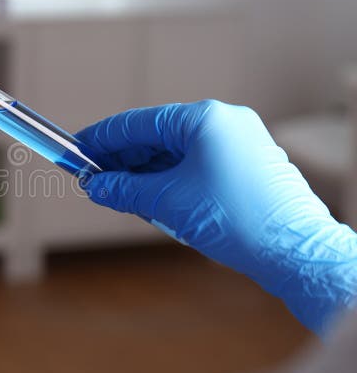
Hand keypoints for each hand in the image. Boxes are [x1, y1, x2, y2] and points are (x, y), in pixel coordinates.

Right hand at [77, 100, 356, 332]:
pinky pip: (196, 165)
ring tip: (120, 195)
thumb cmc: (235, 219)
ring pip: (176, 152)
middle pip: (157, 135)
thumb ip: (124, 189)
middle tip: (94, 179)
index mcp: (205, 119)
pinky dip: (170, 180)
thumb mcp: (166, 202)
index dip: (103, 138)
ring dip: (146, 173)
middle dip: (124, 159)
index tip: (77, 149)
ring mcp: (239, 143)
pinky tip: (151, 199)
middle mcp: (224, 122)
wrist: (295, 254)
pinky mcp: (246, 165)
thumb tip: (95, 185)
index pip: (139, 122)